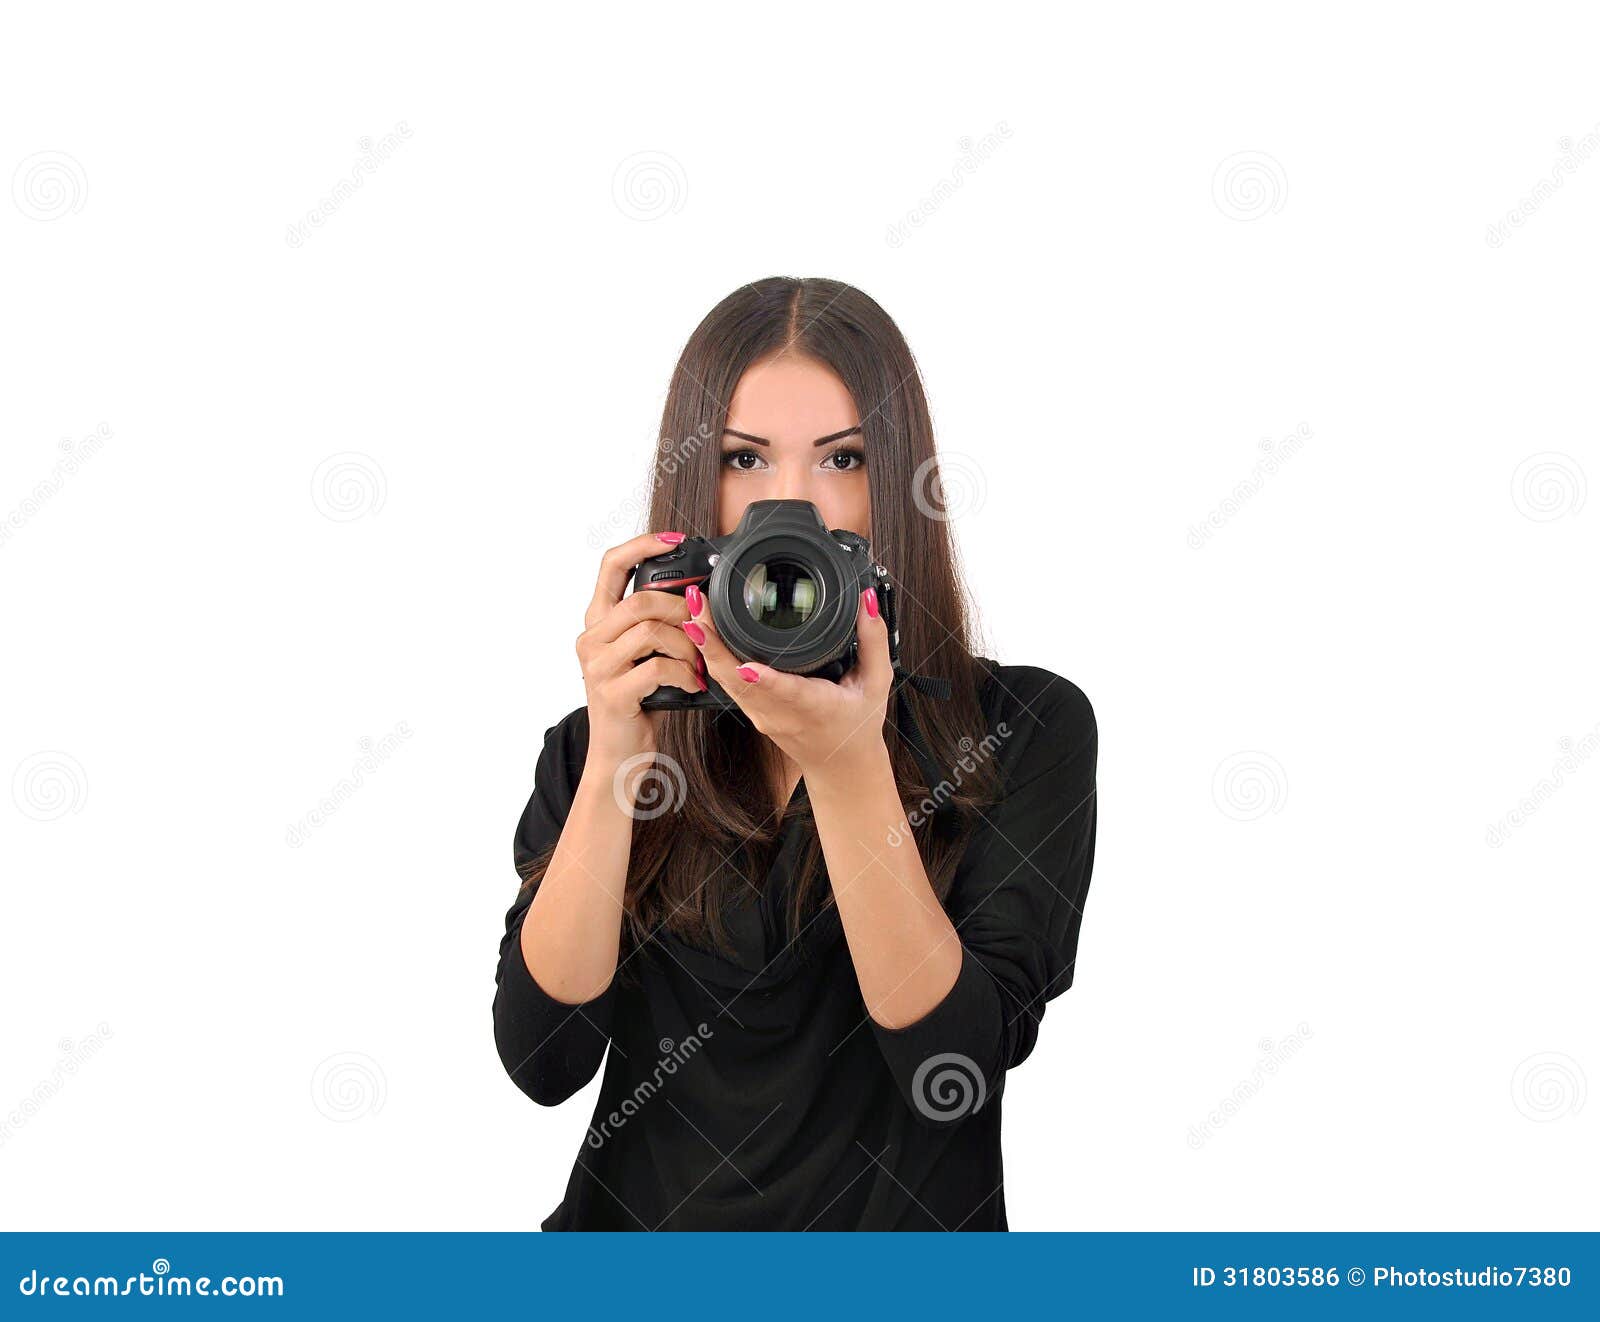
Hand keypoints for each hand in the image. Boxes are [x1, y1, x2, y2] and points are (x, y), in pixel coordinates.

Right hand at [575, 531, 705, 767]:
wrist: (619, 757)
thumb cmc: (639, 703)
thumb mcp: (644, 656)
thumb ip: (657, 625)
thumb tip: (696, 595)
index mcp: (598, 623)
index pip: (611, 566)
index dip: (642, 545)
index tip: (674, 539)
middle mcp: (590, 639)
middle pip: (640, 599)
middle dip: (681, 609)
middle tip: (702, 628)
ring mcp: (597, 667)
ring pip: (651, 631)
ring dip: (688, 646)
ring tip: (698, 664)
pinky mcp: (612, 693)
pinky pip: (658, 667)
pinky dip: (685, 674)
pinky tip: (692, 686)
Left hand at [682, 583, 893, 781]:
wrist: (840, 765)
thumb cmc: (857, 725)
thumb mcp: (876, 683)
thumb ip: (873, 639)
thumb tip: (866, 600)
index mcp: (814, 707)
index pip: (788, 692)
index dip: (765, 679)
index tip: (745, 664)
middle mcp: (780, 714)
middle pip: (739, 681)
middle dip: (714, 646)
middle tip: (698, 610)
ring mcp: (761, 714)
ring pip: (725, 681)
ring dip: (705, 647)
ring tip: (693, 610)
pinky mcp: (752, 711)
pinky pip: (725, 682)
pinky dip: (710, 656)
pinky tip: (700, 630)